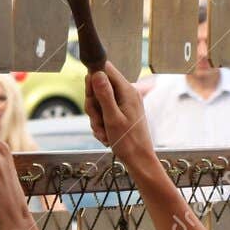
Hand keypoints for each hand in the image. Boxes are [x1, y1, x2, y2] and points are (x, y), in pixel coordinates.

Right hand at [85, 62, 161, 177]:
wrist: (139, 160)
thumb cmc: (129, 142)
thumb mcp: (112, 118)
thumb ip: (104, 95)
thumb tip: (97, 73)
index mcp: (127, 91)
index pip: (106, 69)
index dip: (93, 79)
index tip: (90, 96)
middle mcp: (126, 94)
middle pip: (98, 86)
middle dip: (93, 105)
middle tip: (98, 121)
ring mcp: (123, 104)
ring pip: (98, 102)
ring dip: (96, 118)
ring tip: (104, 132)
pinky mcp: (121, 113)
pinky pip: (103, 112)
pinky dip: (101, 124)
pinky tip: (106, 135)